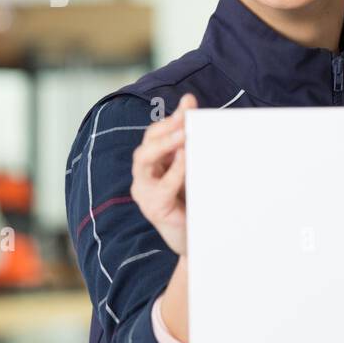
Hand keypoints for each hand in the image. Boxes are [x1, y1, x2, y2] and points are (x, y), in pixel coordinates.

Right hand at [130, 94, 197, 255]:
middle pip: (147, 143)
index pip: (157, 133)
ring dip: (165, 145)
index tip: (190, 102)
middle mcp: (144, 174)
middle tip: (184, 118)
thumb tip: (200, 118)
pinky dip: (174, 171)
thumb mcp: (194, 172)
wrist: (198, 240)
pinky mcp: (154, 208)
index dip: (172, 118)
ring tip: (183, 135)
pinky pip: (162, 186)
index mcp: (154, 162)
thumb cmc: (194, 203)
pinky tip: (185, 160)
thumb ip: (193, 147)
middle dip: (166, 128)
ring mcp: (145, 191)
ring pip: (144, 160)